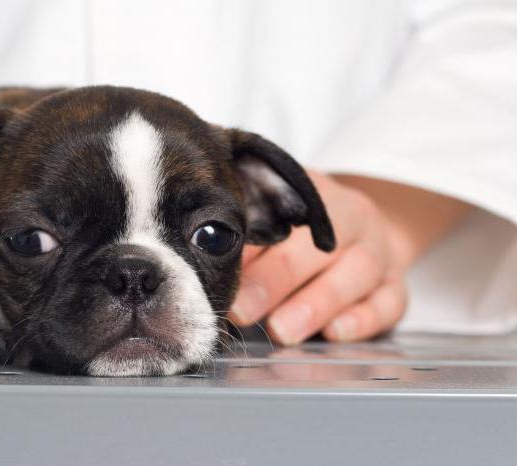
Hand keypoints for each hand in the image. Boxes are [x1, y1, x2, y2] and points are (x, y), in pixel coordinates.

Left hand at [229, 171, 408, 344]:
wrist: (362, 228)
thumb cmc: (301, 229)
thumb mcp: (276, 218)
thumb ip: (249, 233)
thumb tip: (206, 258)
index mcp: (315, 197)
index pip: (282, 220)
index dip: (250, 250)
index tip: (220, 274)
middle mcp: (353, 220)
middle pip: (315, 250)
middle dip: (273, 284)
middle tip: (242, 312)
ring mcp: (380, 253)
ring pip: (355, 276)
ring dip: (315, 306)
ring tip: (282, 331)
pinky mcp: (398, 287)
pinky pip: (388, 304)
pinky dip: (362, 321)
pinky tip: (334, 333)